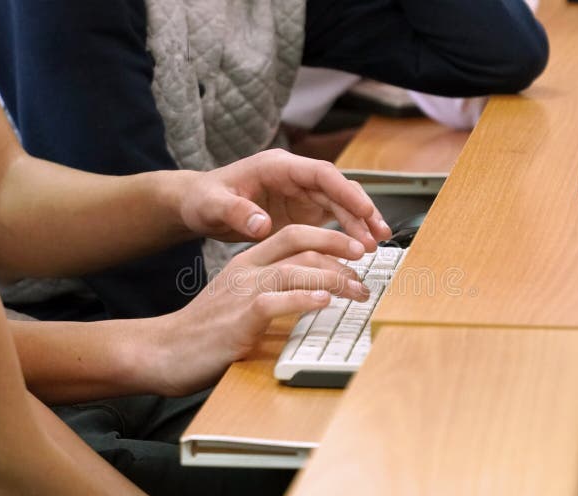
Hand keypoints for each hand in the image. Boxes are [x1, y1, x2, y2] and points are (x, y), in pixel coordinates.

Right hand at [147, 225, 369, 395]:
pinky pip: (276, 302)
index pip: (294, 235)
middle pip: (300, 244)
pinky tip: (324, 304)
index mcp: (248, 263)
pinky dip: (304, 300)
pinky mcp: (240, 320)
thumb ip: (273, 294)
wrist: (164, 351)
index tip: (355, 250)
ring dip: (333, 279)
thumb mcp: (241, 302)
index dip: (329, 237)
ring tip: (357, 290)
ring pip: (295, 270)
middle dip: (339, 250)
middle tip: (365, 265)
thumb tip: (317, 300)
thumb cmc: (205, 331)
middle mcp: (247, 270)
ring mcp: (242, 293)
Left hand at [178, 149, 391, 250]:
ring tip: (375, 245)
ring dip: (359, 223)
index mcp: (278, 166)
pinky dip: (346, 232)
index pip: (321, 174)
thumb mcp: (214, 206)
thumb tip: (261, 225)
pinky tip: (359, 248)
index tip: (365, 210)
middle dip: (361, 210)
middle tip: (378, 235)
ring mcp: (300, 194)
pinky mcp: (301, 212)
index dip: (345, 191)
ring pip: (339, 205)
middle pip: (338, 189)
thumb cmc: (205, 199)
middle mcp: (295, 177)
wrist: (199, 206)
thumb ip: (236, 213)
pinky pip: (331, 219)